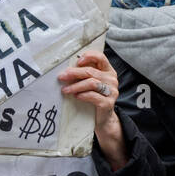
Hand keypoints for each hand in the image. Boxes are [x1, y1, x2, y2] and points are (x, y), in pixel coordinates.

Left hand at [57, 50, 127, 170]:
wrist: (102, 119)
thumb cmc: (94, 98)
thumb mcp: (91, 84)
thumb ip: (85, 75)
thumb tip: (67, 69)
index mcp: (108, 71)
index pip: (100, 57)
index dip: (88, 56)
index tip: (76, 61)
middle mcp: (112, 80)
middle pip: (91, 71)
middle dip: (74, 73)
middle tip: (62, 77)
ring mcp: (112, 91)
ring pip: (91, 83)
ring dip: (76, 86)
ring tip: (65, 90)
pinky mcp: (108, 103)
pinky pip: (93, 96)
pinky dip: (82, 95)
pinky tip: (76, 96)